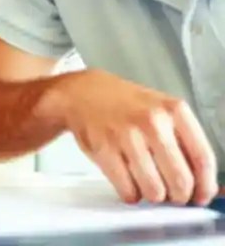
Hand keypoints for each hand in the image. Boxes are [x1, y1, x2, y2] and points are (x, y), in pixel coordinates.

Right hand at [50, 70, 216, 204]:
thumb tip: (204, 184)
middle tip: (172, 195)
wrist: (83, 92)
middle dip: (178, 196)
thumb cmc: (128, 106)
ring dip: (154, 196)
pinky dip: (131, 194)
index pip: (203, 158)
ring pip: (154, 191)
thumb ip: (185, 143)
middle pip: (181, 180)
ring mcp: (126, 135)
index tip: (201, 196)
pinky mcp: (103, 148)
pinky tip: (129, 184)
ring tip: (148, 186)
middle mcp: (152, 121)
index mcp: (175, 110)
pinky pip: (127, 190)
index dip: (205, 185)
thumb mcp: (163, 112)